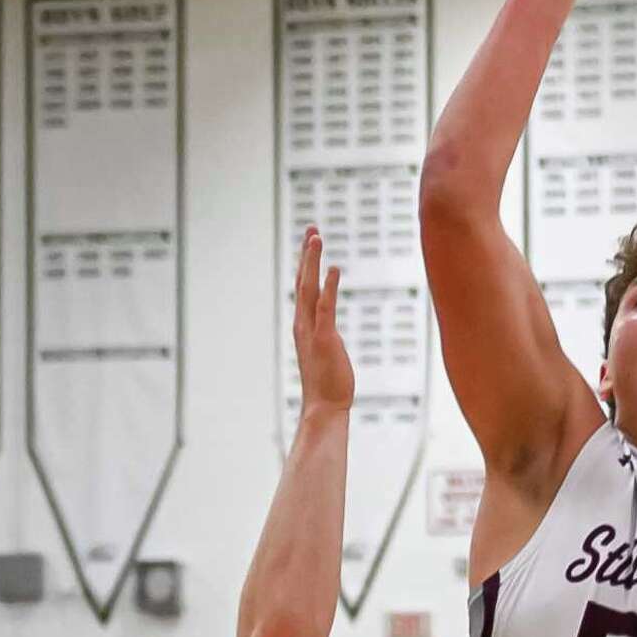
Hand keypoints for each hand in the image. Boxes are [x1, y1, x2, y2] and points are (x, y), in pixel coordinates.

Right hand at [293, 228, 353, 416]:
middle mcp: (303, 324)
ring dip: (311, 262)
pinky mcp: (325, 339)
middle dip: (306, 255)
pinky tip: (333, 269)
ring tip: (316, 238)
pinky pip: (326, 308)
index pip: (303, 289)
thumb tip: (329, 335)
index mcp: (304, 326)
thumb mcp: (327, 354)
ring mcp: (312, 330)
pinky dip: (328, 287)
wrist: (324, 407)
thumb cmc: (328, 384)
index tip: (311, 243)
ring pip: (308, 289)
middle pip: (302, 282)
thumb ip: (326, 339)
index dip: (306, 265)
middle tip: (312, 229)